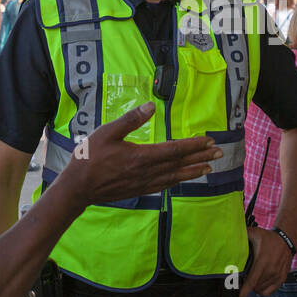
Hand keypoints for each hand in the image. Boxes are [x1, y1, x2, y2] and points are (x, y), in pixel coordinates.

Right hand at [54, 102, 220, 208]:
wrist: (77, 188)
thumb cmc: (89, 157)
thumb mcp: (106, 132)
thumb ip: (130, 120)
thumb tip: (150, 106)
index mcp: (141, 156)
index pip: (174, 149)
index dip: (194, 145)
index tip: (209, 141)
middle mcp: (147, 172)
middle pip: (180, 164)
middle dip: (200, 157)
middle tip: (219, 154)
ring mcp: (143, 183)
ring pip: (175, 177)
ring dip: (193, 171)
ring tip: (209, 168)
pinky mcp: (139, 190)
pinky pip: (164, 185)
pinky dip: (177, 181)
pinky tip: (182, 179)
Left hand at [240, 226, 291, 296]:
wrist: (286, 239)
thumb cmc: (269, 238)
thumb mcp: (254, 233)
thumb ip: (242, 235)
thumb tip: (229, 237)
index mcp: (263, 262)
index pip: (252, 281)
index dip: (244, 292)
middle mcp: (271, 271)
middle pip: (255, 287)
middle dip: (247, 287)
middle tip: (243, 280)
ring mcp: (278, 276)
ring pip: (262, 290)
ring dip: (255, 288)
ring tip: (252, 280)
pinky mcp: (282, 278)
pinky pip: (270, 291)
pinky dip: (263, 290)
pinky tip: (260, 284)